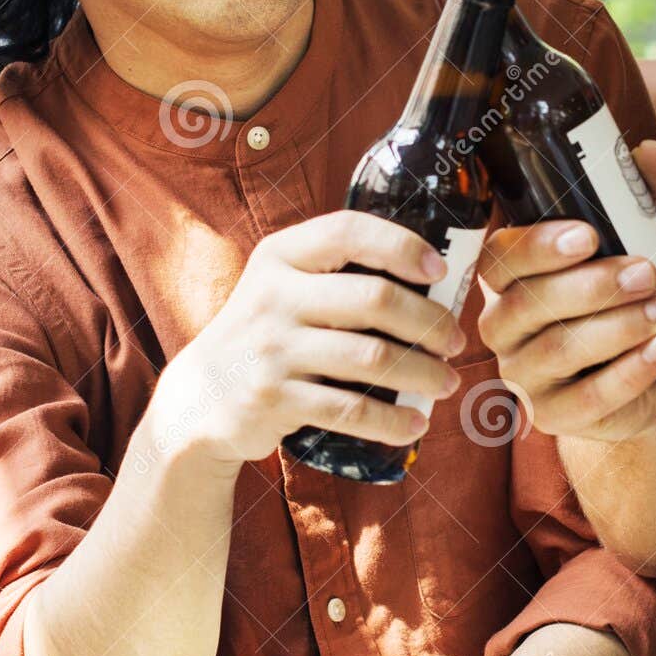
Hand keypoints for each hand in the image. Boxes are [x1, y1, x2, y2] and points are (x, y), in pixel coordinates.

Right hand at [154, 209, 467, 468]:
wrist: (199, 398)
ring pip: (371, 357)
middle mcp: (273, 296)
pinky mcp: (273, 399)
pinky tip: (415, 424)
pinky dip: (392, 420)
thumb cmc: (268, 334)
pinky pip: (350, 410)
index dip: (402, 246)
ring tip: (448, 382)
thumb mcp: (283, 287)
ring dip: (423, 373)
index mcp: (281, 256)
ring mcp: (271, 349)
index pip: (348, 231)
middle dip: (430, 322)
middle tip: (455, 341)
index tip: (440, 271)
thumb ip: (338, 274)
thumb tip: (436, 279)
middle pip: (374, 298)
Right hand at [477, 139, 655, 441]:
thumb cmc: (633, 296)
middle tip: (647, 271)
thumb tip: (648, 154)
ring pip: (559, 350)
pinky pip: (588, 397)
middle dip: (592, 286)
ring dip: (619, 326)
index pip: (502, 259)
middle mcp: (505, 326)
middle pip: (529, 305)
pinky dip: (630, 372)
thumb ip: (643, 196)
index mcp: (512, 277)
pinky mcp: (554, 417)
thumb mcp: (643, 240)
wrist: (655, 368)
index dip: (539, 247)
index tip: (589, 235)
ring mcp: (525, 375)